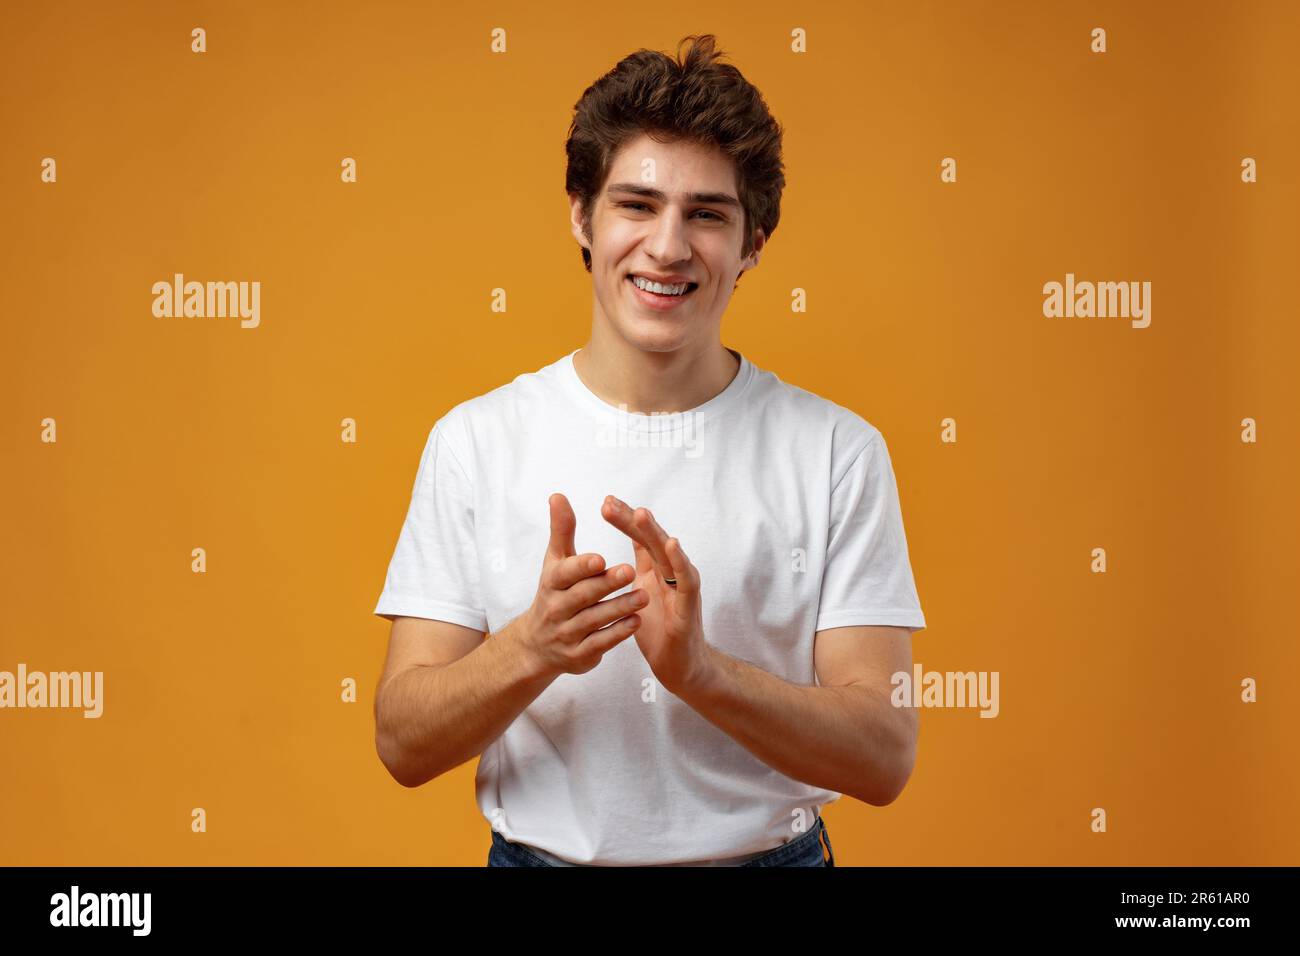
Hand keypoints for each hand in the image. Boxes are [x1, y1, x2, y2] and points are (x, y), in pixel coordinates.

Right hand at [511, 493, 648, 676]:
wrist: (537, 645)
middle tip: (630, 570)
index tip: (600, 557)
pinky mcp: (579, 655)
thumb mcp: (555, 561)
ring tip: (643, 596)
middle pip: (583, 595)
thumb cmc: (554, 592)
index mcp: (551, 583)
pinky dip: (618, 634)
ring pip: (595, 620)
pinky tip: (636, 622)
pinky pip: (600, 643)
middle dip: (606, 584)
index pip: (565, 573)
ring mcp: (567, 634)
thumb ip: (561, 529)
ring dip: (619, 608)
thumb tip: (558, 495)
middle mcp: (556, 609)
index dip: (582, 566)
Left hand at [600, 495, 713, 695]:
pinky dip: (680, 561)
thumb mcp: (640, 594)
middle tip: (610, 502)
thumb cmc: (660, 629)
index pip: (640, 538)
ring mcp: (682, 587)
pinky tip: (671, 545)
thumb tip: (624, 544)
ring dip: (656, 533)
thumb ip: (636, 568)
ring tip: (641, 513)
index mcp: (656, 570)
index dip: (624, 520)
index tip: (605, 502)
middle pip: (652, 539)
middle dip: (632, 520)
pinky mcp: (689, 605)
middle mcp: (671, 573)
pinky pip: (687, 580)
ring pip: (669, 553)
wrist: (679, 666)